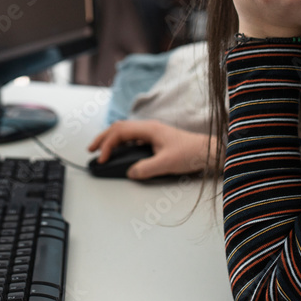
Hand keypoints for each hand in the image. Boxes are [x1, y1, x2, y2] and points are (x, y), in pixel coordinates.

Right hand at [87, 120, 212, 179]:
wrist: (210, 152)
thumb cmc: (192, 153)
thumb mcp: (166, 163)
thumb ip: (146, 169)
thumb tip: (130, 173)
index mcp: (149, 129)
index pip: (120, 132)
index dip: (107, 145)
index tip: (102, 159)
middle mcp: (149, 128)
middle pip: (119, 128)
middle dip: (103, 138)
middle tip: (91, 150)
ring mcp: (153, 133)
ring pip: (126, 132)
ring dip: (112, 140)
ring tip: (102, 151)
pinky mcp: (157, 140)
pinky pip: (134, 139)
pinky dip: (123, 144)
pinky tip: (121, 153)